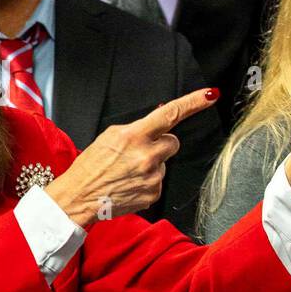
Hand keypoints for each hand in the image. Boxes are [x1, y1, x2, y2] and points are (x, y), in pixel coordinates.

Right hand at [44, 88, 219, 226]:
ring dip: (151, 165)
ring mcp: (152, 177)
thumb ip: (137, 129)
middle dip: (160, 144)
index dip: (193, 103)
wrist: (79, 197)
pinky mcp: (153, 194)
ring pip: (164, 164)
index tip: (211, 95)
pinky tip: (129, 184)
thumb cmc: (90, 166)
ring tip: (127, 172)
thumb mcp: (110, 137)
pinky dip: (147, 182)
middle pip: (172, 142)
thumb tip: (159, 123)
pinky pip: (158, 182)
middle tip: (138, 152)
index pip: (170, 114)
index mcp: (134, 136)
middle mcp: (147, 156)